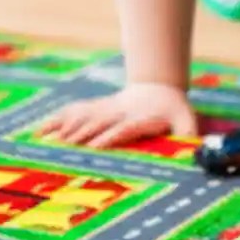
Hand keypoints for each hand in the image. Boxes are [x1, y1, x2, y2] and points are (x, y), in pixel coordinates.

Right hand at [40, 83, 197, 147]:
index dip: (110, 136)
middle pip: (98, 123)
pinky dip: (59, 120)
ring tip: (47, 143)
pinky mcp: (97, 108)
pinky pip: (76, 112)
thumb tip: (197, 151)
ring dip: (66, 129)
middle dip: (82, 136)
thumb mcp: (189, 121)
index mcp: (141, 118)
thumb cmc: (176, 111)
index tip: (96, 147)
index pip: (124, 128)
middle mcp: (120, 112)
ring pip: (83, 117)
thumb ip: (190, 135)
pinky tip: (42, 130)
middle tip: (64, 151)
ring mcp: (106, 109)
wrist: (160, 88)